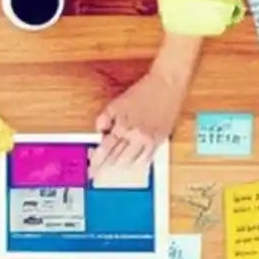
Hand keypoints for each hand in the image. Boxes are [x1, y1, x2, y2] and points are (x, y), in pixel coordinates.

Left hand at [91, 33, 200, 176]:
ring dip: (120, 166)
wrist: (167, 85)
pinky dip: (138, 163)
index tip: (90, 169)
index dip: (97, 160)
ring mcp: (148, 139)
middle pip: (116, 157)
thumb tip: (100, 131)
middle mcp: (135, 135)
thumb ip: (105, 118)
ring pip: (131, 160)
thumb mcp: (117, 102)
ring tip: (112, 171)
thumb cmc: (144, 90)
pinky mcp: (160, 139)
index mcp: (123, 126)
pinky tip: (133, 165)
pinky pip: (148, 157)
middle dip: (105, 166)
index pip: (105, 148)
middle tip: (97, 174)